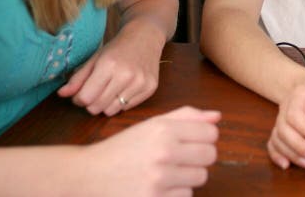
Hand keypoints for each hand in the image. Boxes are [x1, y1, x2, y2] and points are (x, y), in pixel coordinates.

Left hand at [57, 30, 163, 115]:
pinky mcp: (150, 88)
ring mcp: (140, 82)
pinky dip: (121, 102)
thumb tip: (61, 94)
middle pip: (97, 107)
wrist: (146, 36)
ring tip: (110, 90)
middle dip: (91, 103)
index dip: (79, 98)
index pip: (85, 98)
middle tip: (94, 92)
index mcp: (108, 65)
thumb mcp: (95, 59)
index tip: (81, 93)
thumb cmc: (117, 48)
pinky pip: (127, 108)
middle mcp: (126, 75)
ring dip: (106, 104)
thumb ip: (77, 78)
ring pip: (112, 110)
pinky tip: (124, 88)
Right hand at [79, 106, 220, 196]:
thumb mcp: (151, 125)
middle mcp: (164, 152)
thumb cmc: (123, 149)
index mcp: (164, 129)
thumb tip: (217, 116)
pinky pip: (185, 196)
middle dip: (198, 157)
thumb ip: (185, 117)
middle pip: (210, 156)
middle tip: (180, 159)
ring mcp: (160, 179)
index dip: (204, 137)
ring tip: (166, 173)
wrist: (88, 176)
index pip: (210, 133)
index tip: (191, 141)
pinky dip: (175, 193)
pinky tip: (159, 187)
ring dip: (187, 177)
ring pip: (200, 178)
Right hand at [267, 74, 304, 168]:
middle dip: (300, 146)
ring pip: (278, 138)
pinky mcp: (280, 130)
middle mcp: (286, 107)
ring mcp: (281, 119)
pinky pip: (272, 143)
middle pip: (284, 128)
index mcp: (299, 94)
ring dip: (292, 154)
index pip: (296, 113)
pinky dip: (276, 155)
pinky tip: (286, 164)